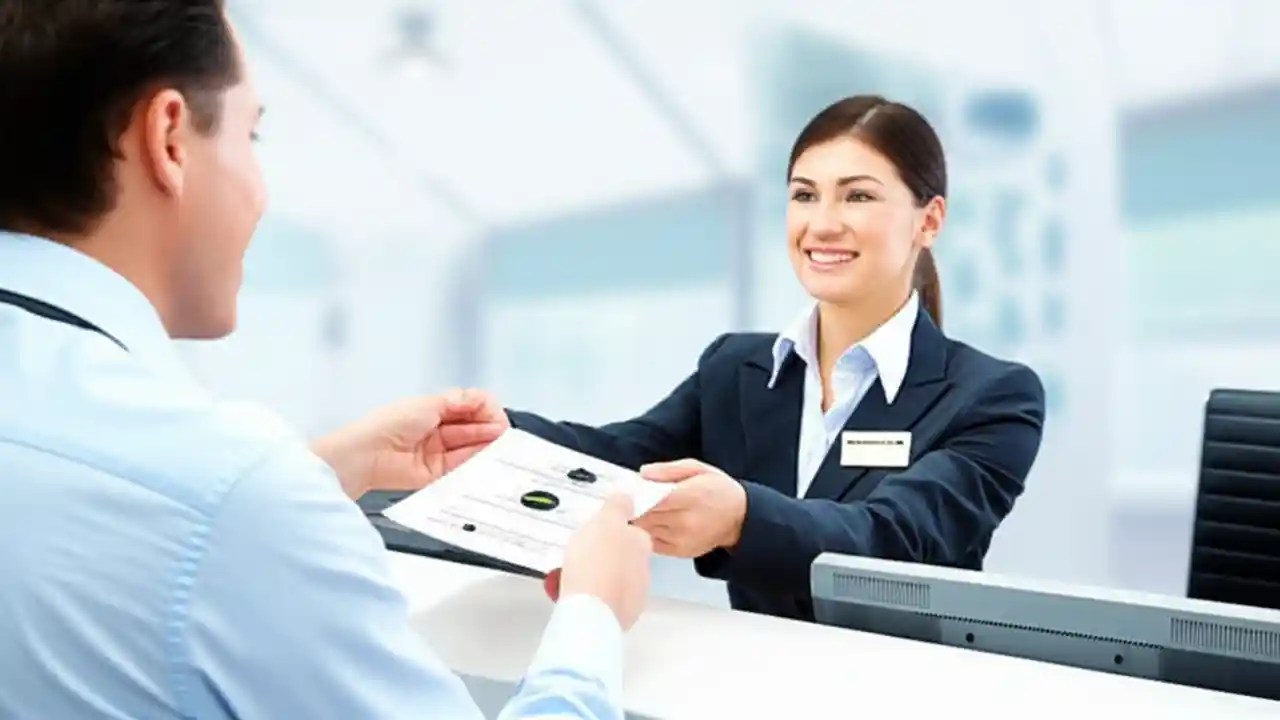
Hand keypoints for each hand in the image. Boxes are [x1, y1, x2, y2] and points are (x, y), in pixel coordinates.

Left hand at [310, 388, 506, 499]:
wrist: (366, 456)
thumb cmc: (389, 424)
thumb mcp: (428, 404)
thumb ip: (460, 402)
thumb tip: (484, 400)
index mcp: (435, 409)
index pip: (470, 406)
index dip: (487, 411)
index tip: (497, 418)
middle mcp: (438, 429)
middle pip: (473, 428)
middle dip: (490, 430)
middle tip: (504, 436)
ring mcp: (438, 452)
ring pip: (470, 448)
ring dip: (485, 447)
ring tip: (500, 450)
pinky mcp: (436, 474)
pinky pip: (461, 469)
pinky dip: (475, 465)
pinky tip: (486, 462)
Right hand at [543, 494, 652, 630]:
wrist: (589, 612)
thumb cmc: (596, 563)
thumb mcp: (605, 521)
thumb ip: (617, 507)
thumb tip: (626, 498)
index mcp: (641, 544)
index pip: (632, 530)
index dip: (611, 530)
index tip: (593, 530)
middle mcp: (643, 570)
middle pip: (620, 556)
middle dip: (601, 555)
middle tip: (577, 553)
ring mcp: (633, 596)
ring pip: (611, 579)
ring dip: (594, 576)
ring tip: (568, 574)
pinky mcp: (619, 617)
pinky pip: (602, 601)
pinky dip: (589, 596)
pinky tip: (572, 593)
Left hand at [634, 459, 746, 557]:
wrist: (739, 518)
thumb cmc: (719, 491)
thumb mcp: (698, 468)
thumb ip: (669, 469)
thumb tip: (644, 473)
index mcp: (690, 496)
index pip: (652, 498)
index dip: (636, 494)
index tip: (629, 490)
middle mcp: (686, 521)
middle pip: (645, 515)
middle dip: (635, 507)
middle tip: (632, 499)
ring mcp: (682, 539)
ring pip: (646, 530)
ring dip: (640, 520)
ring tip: (646, 510)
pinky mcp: (680, 551)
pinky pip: (652, 542)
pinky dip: (648, 533)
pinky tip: (656, 523)